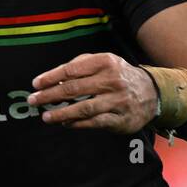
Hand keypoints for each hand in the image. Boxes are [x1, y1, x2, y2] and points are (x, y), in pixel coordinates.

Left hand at [28, 52, 158, 132]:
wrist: (153, 93)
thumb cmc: (118, 76)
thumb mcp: (103, 62)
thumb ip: (79, 66)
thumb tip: (52, 78)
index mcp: (105, 62)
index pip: (71, 70)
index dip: (51, 77)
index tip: (35, 84)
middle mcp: (112, 81)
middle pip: (74, 89)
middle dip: (49, 95)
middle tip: (33, 100)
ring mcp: (117, 101)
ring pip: (83, 108)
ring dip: (61, 113)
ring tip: (46, 116)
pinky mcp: (121, 118)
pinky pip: (94, 122)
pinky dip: (77, 123)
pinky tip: (65, 123)